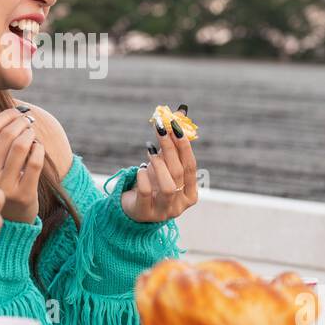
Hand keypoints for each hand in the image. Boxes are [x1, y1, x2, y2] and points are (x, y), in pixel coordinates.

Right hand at [0, 108, 43, 223]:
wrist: (11, 220)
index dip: (3, 116)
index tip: (13, 111)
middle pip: (5, 136)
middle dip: (18, 121)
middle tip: (25, 118)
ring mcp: (5, 187)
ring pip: (20, 147)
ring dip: (29, 132)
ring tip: (31, 130)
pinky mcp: (24, 195)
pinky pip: (35, 163)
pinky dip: (39, 148)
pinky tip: (38, 146)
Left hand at [121, 108, 199, 222]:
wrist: (133, 209)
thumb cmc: (153, 183)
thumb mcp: (164, 163)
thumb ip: (173, 142)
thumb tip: (181, 111)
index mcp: (190, 193)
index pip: (191, 166)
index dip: (184, 145)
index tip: (175, 126)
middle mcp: (180, 205)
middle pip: (178, 172)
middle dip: (169, 147)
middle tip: (159, 128)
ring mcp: (163, 212)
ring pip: (168, 186)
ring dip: (158, 164)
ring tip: (149, 151)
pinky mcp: (145, 213)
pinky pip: (146, 192)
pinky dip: (143, 177)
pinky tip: (140, 169)